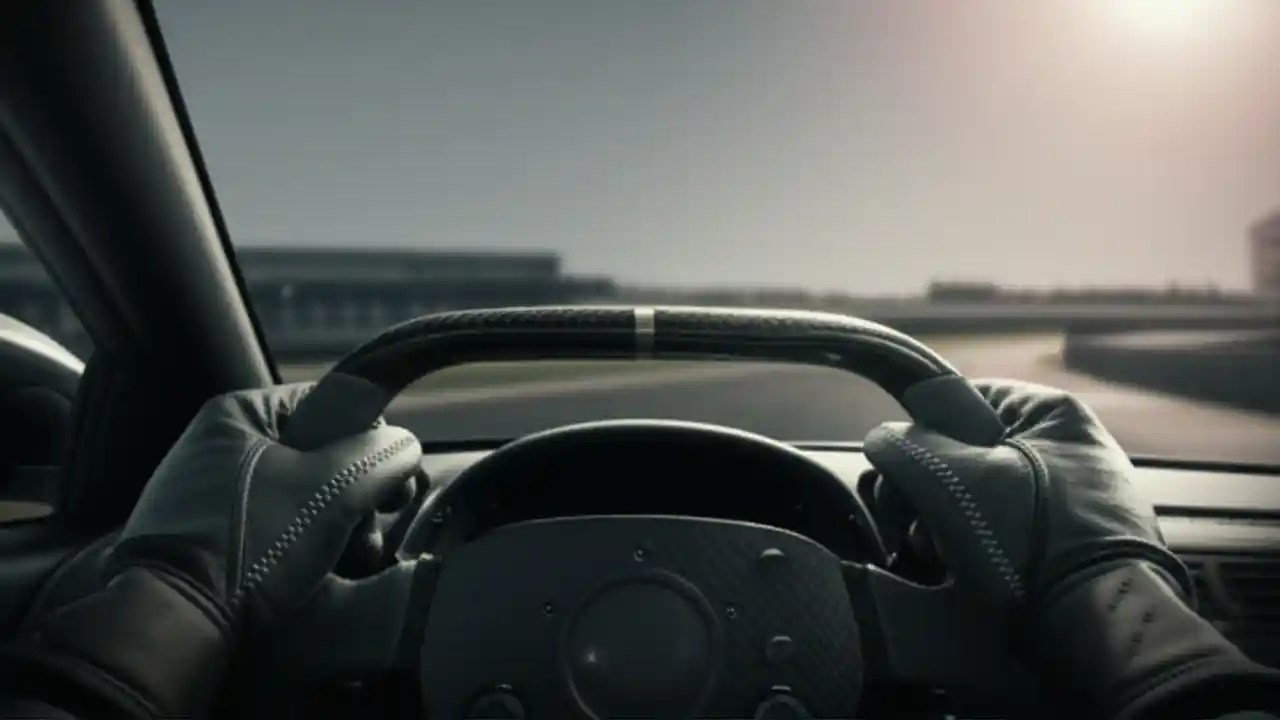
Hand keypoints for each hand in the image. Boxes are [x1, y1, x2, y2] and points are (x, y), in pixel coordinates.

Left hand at [7, 384, 421, 718]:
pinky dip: (302, 545)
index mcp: (239, 412)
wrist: (174, 623)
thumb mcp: (333, 489)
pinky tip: (319, 572)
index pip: (330, 402)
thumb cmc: (255, 542)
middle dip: (357, 493)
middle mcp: (219, 444)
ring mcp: (208, 492)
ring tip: (352, 557)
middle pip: (318, 452)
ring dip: (338, 524)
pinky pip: (271, 525)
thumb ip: (381, 456)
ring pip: (300, 494)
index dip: (370, 439)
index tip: (391, 483)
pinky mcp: (204, 537)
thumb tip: (405, 448)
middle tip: (375, 525)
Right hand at [863, 380, 1278, 719]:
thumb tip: (884, 440)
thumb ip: (903, 446)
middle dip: (930, 489)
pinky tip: (965, 569)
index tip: (905, 468)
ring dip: (946, 522)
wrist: (1104, 622)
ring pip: (984, 494)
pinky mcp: (1077, 541)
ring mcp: (1079, 496)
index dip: (924, 430)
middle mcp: (1071, 446)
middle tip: (913, 520)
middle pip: (969, 450)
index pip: (964, 397)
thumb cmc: (1029, 536)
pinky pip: (1011, 528)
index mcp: (1052, 412)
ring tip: (938, 551)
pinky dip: (980, 547)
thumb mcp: (949, 479)